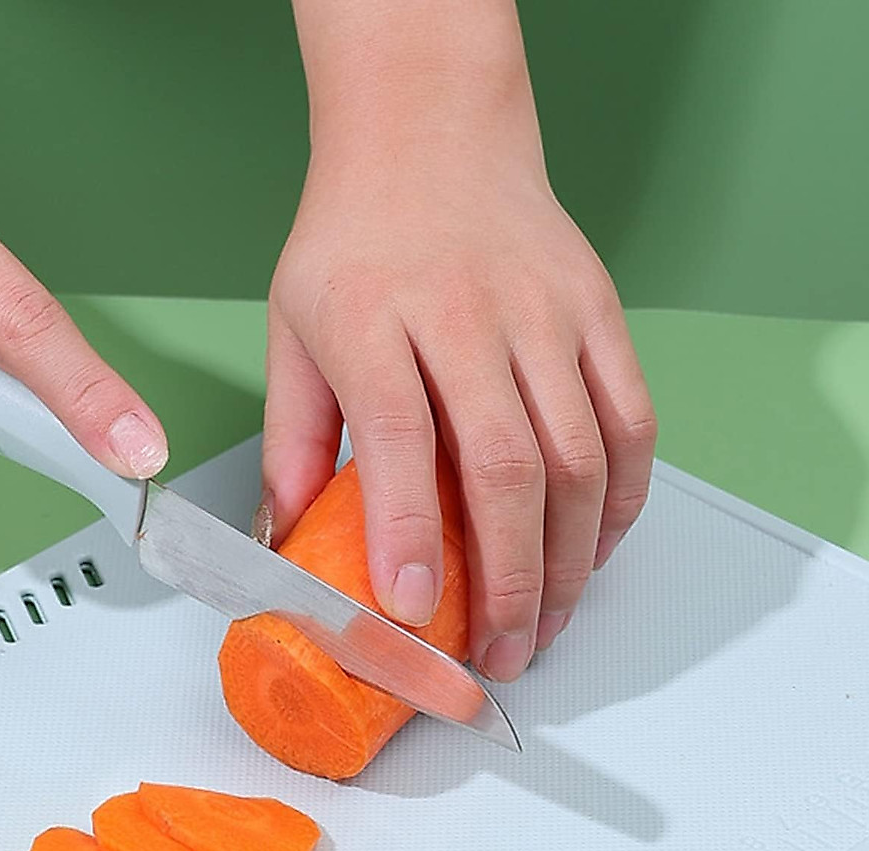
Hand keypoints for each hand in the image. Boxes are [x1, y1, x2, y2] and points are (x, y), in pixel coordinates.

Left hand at [265, 0, 656, 681]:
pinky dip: (621, 500)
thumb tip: (284, 542)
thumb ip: (290, 440)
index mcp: (372, 318)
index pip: (397, 438)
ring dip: (571, 560)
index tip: (414, 611)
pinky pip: (630, 421)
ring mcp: (544, 312)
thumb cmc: (354, 240)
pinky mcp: (597, 312)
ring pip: (580, 457)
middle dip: (511, 579)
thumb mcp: (293, 329)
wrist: (431, 134)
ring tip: (548, 625)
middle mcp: (466, 315)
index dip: (409, 534)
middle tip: (501, 652)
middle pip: (507, 465)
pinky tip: (594, 551)